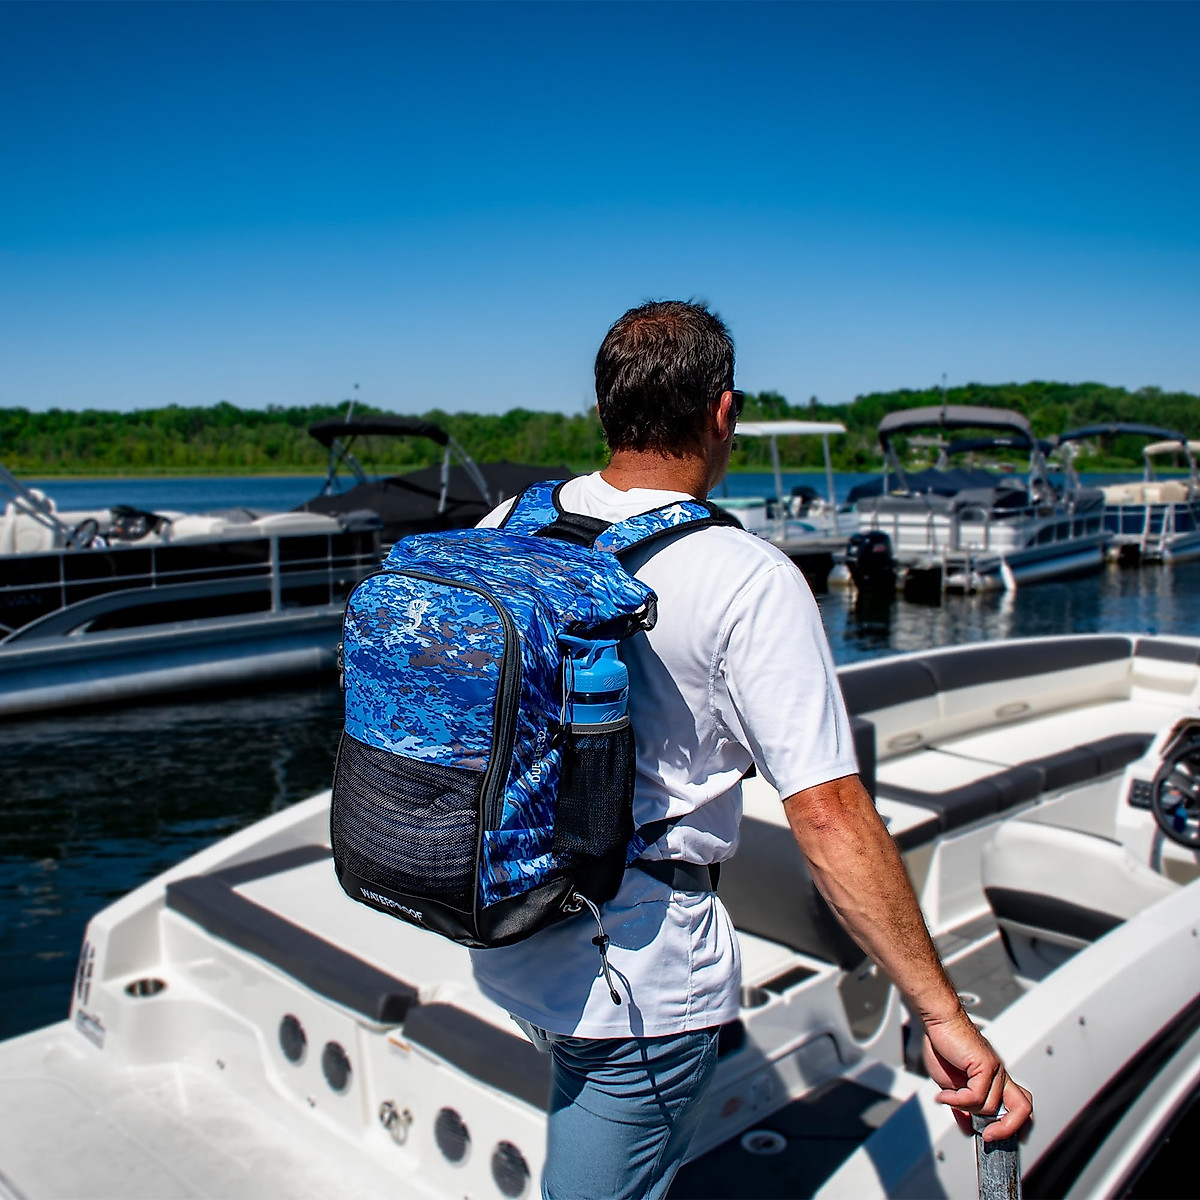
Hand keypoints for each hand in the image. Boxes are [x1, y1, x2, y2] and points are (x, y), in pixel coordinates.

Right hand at [923, 1009, 1032, 1140]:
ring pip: (990, 1107)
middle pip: (1023, 1108)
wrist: (939, 1020)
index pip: (1019, 1105)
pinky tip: (945, 1095)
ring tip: (947, 1098)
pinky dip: (958, 1101)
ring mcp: (995, 1070)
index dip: (1018, 1125)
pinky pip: (976, 1096)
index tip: (999, 1138)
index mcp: (995, 1079)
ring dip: (965, 1109)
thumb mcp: (951, 1085)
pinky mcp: (985, 1065)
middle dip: (1008, 1128)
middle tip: (988, 1136)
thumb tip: (967, 1127)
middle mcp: (1000, 1075)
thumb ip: (961, 1106)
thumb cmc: (944, 1045)